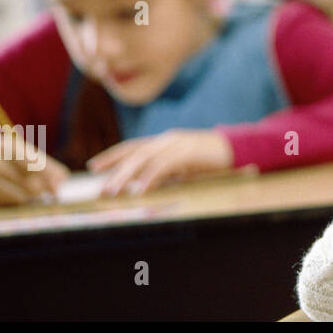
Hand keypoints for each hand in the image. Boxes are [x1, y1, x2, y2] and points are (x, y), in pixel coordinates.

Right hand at [0, 134, 69, 206]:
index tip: (61, 182)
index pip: (32, 161)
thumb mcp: (23, 155)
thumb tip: (63, 179)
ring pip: (18, 195)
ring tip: (37, 194)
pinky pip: (7, 205)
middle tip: (54, 193)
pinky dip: (18, 203)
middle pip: (26, 180)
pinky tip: (21, 199)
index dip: (49, 174)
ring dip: (32, 197)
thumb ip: (45, 165)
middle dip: (43, 187)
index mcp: (3, 146)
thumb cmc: (8, 161)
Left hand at [88, 129, 233, 195]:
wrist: (238, 148)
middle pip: (134, 154)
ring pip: (144, 160)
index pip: (133, 146)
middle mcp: (167, 140)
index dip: (112, 156)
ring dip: (126, 177)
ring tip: (113, 192)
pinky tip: (141, 190)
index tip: (93, 167)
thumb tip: (146, 185)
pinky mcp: (188, 152)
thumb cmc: (212, 159)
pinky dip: (150, 178)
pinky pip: (164, 165)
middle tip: (100, 190)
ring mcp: (178, 144)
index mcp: (165, 141)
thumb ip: (167, 171)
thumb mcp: (185, 165)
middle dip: (114, 172)